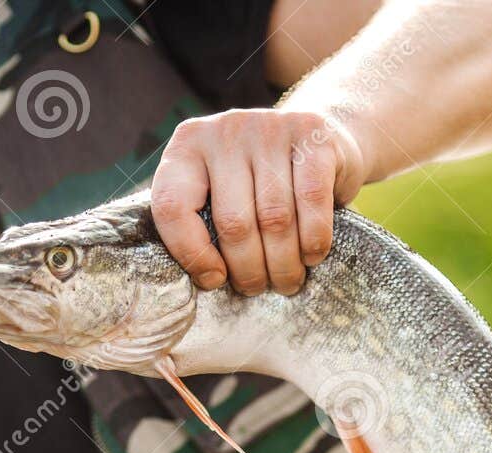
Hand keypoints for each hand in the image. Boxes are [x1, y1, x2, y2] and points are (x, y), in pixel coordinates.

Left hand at [151, 108, 364, 295]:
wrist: (319, 134)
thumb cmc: (261, 180)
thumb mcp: (221, 191)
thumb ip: (203, 222)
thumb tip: (207, 281)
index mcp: (187, 146)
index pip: (172, 206)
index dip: (191, 253)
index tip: (214, 280)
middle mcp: (223, 130)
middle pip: (232, 222)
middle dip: (247, 269)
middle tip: (258, 289)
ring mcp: (268, 126)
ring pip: (274, 218)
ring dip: (283, 263)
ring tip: (286, 282)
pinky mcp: (311, 131)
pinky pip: (311, 200)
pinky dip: (313, 239)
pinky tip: (311, 256)